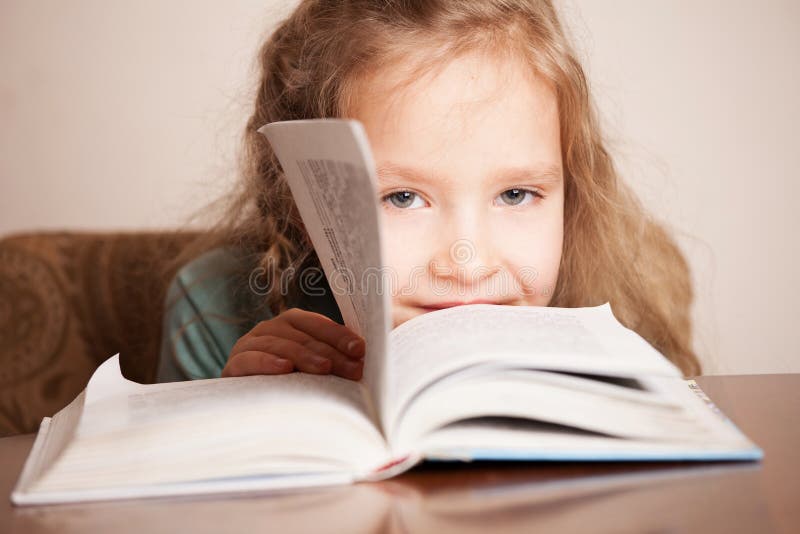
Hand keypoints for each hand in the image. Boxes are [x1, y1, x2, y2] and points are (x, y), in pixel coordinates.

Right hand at [221, 308, 365, 380]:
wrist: (242, 404)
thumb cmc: (286, 382)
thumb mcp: (310, 367)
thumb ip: (331, 357)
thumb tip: (363, 359)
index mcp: (292, 322)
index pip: (319, 324)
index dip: (340, 336)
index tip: (361, 351)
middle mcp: (270, 328)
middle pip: (304, 337)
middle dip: (331, 353)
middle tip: (352, 369)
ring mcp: (250, 343)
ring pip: (280, 344)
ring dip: (304, 356)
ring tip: (325, 368)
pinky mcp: (233, 364)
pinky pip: (250, 359)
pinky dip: (267, 362)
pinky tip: (285, 369)